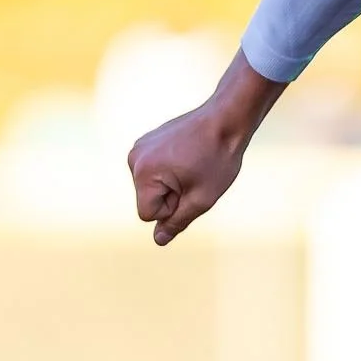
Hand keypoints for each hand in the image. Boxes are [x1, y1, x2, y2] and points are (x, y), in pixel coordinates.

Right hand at [129, 50, 282, 245]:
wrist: (225, 120)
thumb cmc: (217, 160)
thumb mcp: (201, 199)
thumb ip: (177, 222)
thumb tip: (158, 240)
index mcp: (143, 172)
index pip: (148, 214)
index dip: (173, 209)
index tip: (191, 188)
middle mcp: (134, 158)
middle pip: (149, 200)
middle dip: (173, 196)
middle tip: (196, 175)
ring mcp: (139, 148)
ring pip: (152, 187)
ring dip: (173, 184)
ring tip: (193, 165)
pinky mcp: (147, 142)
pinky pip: (155, 173)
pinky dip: (171, 171)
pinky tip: (188, 156)